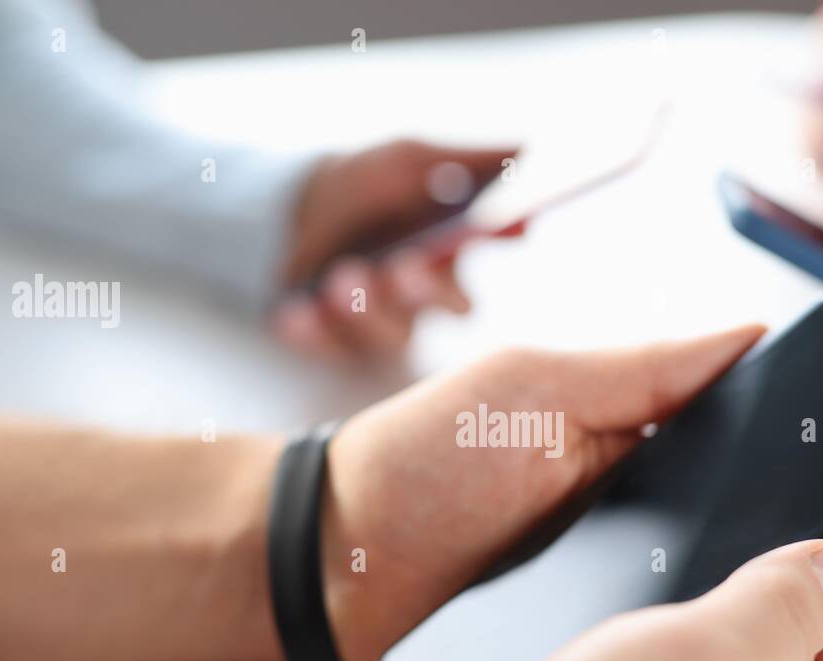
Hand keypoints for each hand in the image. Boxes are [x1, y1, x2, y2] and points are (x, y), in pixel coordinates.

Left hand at [275, 139, 518, 358]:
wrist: (294, 208)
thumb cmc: (365, 185)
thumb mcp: (410, 160)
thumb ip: (465, 163)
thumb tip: (527, 150)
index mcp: (447, 263)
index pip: (482, 270)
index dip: (479, 271)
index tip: (479, 232)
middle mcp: (419, 301)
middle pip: (441, 312)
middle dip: (424, 291)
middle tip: (401, 266)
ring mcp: (376, 323)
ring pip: (389, 336)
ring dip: (364, 309)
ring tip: (339, 276)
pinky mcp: (331, 339)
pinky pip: (327, 348)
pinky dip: (312, 331)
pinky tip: (296, 314)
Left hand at [318, 326, 764, 660]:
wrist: (323, 572)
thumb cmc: (417, 462)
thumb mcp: (528, 391)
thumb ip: (639, 372)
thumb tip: (751, 335)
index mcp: (634, 457)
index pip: (746, 462)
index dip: (800, 472)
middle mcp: (631, 532)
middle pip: (739, 551)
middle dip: (778, 569)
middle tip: (817, 589)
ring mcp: (604, 604)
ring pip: (700, 624)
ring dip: (732, 633)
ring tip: (778, 652)